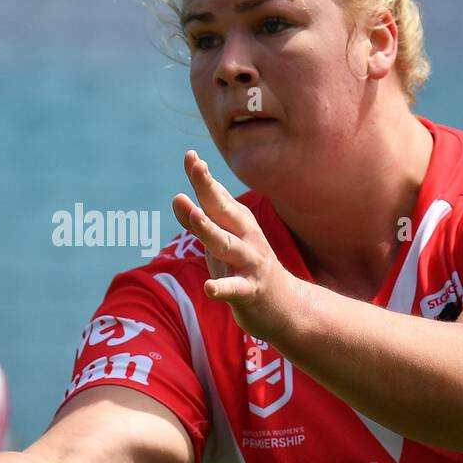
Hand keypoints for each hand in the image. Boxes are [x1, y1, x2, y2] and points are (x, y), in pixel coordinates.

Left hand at [172, 150, 298, 341]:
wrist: (285, 307)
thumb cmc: (245, 269)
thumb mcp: (220, 244)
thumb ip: (199, 223)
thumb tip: (177, 198)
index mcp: (237, 224)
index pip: (216, 196)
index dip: (202, 177)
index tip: (190, 156)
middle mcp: (246, 238)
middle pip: (223, 211)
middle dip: (208, 189)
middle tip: (196, 167)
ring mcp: (250, 263)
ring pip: (227, 245)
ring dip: (210, 230)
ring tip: (195, 217)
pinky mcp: (251, 291)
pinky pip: (235, 289)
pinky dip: (222, 288)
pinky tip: (209, 288)